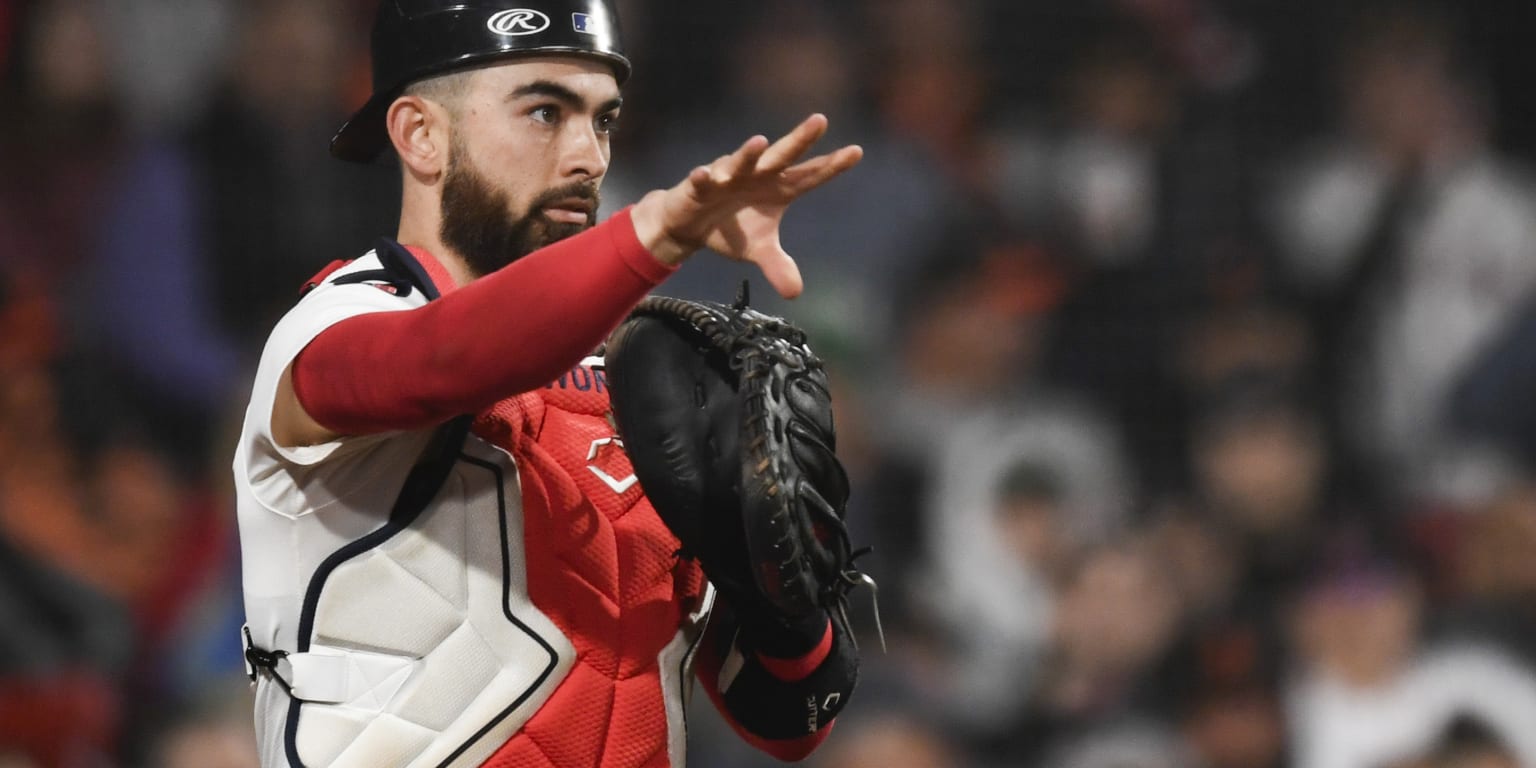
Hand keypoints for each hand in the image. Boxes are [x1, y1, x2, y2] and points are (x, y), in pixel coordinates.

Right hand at [630, 114, 862, 298]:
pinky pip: (702, 180)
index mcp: (778, 187)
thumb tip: (796, 293)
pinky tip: (704, 175)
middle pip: (782, 155)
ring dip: (749, 153)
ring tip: (759, 142)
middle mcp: (757, 175)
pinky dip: (703, 177)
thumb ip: (778, 265)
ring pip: (741, 161)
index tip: (857, 152)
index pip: (810, 175)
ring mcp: (727, 176)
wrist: (691, 225)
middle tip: (820, 121)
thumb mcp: (758, 250)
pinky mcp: (699, 185)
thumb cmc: (732, 228)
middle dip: (799, 139)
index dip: (832, 165)